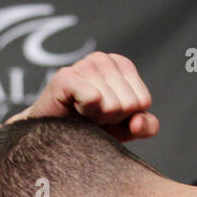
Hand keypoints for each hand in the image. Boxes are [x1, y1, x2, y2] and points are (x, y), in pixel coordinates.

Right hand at [11, 52, 158, 141]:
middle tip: (91, 117)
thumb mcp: (124, 129)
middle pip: (128, 103)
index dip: (126, 117)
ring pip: (112, 105)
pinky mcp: (65, 77)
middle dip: (111, 119)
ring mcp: (83, 65)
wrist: (51, 137)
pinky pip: (93, 99)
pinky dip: (85, 113)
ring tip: (81, 115)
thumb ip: (145, 126)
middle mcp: (103, 59)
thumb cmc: (89, 129)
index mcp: (120, 65)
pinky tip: (73, 110)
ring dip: (96, 119)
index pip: (143, 101)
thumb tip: (138, 120)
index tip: (107, 116)